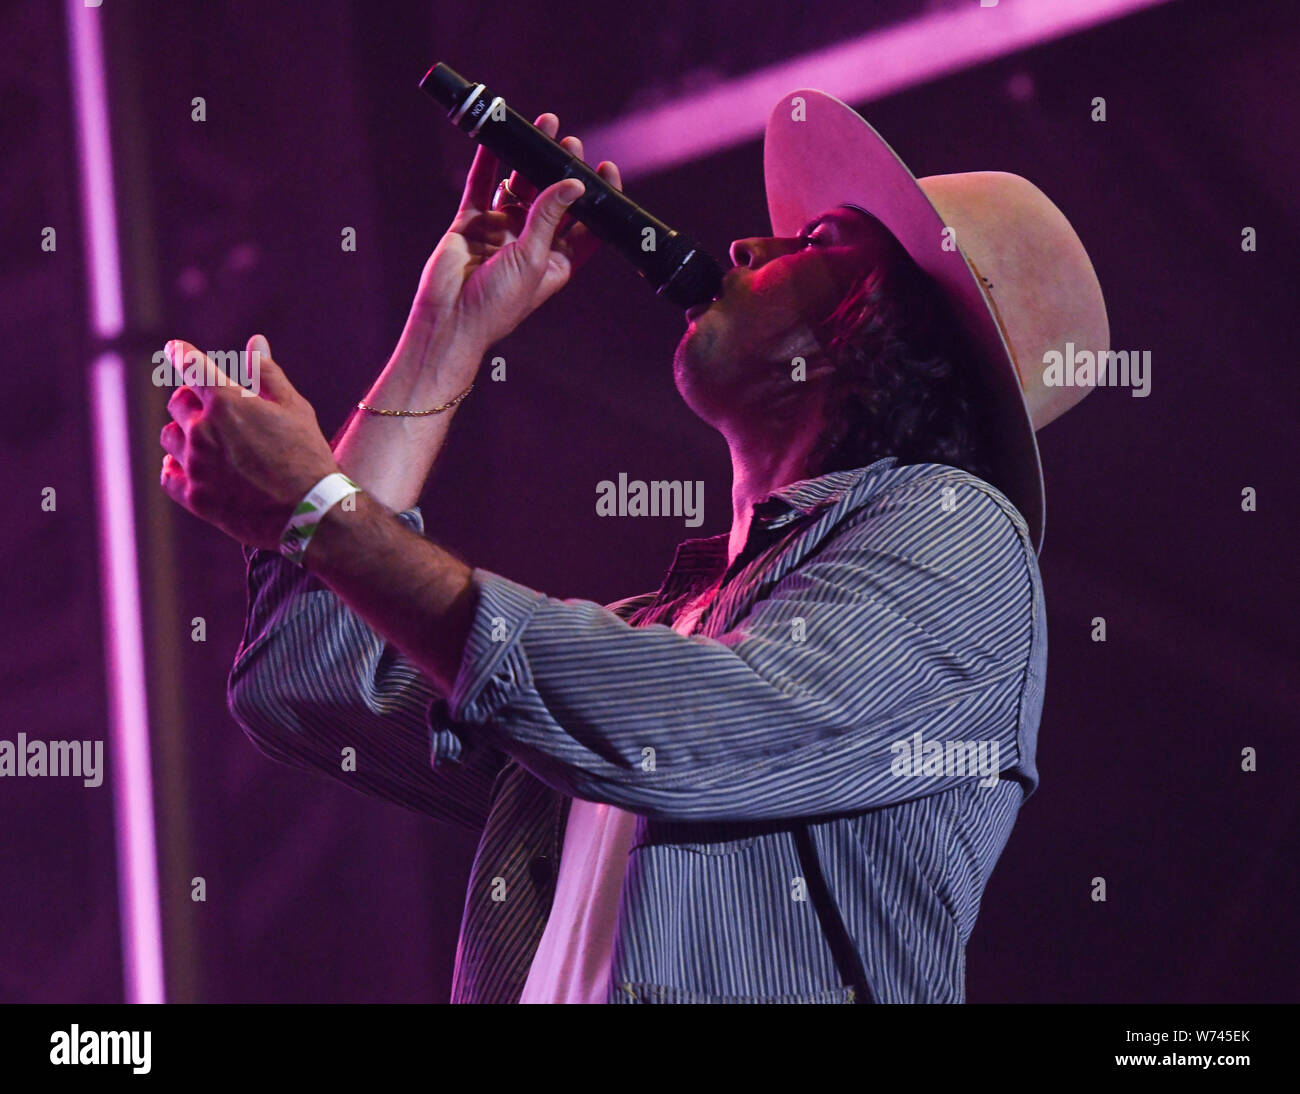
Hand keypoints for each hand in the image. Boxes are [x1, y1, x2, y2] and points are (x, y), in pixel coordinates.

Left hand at [159, 334, 339, 549]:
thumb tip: (255, 341)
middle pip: (178, 403)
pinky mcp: (195, 497)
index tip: (173, 348)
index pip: (191, 366)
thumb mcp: (294, 408)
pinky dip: (177, 467)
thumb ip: (267, 373)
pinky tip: (195, 467)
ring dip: (183, 433)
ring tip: (209, 442)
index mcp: (227, 402)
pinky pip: (168, 474)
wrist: (311, 513)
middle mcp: (203, 431)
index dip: (181, 353)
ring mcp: (196, 466)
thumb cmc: (307, 456)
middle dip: (194, 400)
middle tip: (214, 409)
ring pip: (169, 437)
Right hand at [406, 114, 622, 356]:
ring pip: (519, 187)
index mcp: (556, 261)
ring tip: (543, 127)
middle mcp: (531, 244)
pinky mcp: (472, 223)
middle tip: (569, 143)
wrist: (450, 319)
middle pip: (553, 199)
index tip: (605, 169)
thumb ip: (549, 217)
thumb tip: (574, 183)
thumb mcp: (533, 258)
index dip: (597, 198)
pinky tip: (495, 137)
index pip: (585, 225)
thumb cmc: (497, 304)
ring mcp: (501, 231)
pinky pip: (481, 186)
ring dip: (530, 159)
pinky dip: (488, 161)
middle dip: (562, 170)